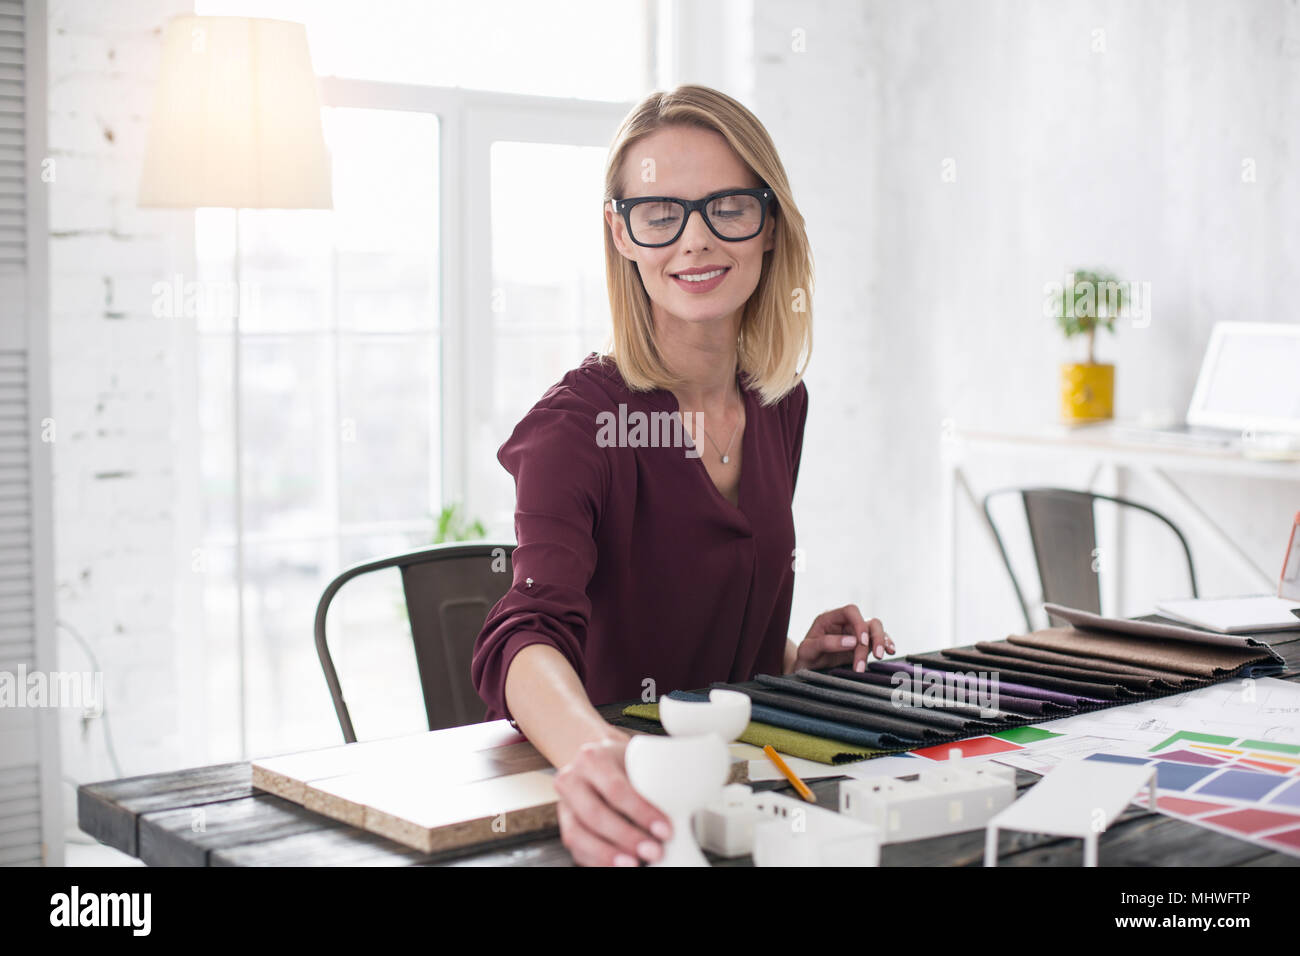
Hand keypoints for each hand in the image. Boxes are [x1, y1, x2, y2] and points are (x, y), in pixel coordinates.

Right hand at [553, 731, 673, 866]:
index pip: (615, 789)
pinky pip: (576, 849)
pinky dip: (597, 861)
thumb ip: (651, 780)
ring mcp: (564, 804)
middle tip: (653, 851)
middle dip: (626, 837)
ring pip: (577, 835)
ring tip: (634, 864)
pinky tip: (618, 865)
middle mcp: (571, 779)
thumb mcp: (637, 759)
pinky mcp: (565, 825)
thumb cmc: (624, 762)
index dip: (640, 812)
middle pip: (595, 815)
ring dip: (607, 854)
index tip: (664, 830)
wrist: (600, 759)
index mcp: (592, 758)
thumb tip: (679, 811)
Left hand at [788, 604, 894, 673]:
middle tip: (875, 656)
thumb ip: (826, 643)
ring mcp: (855, 634)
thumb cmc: (805, 658)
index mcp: (830, 618)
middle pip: (867, 621)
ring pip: (876, 629)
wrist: (806, 671)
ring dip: (880, 642)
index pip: (850, 611)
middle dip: (874, 638)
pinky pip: (879, 640)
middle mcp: (845, 624)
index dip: (859, 623)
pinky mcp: (863, 646)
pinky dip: (886, 644)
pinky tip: (890, 651)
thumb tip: (851, 641)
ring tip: (880, 657)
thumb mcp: (808, 650)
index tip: (861, 642)